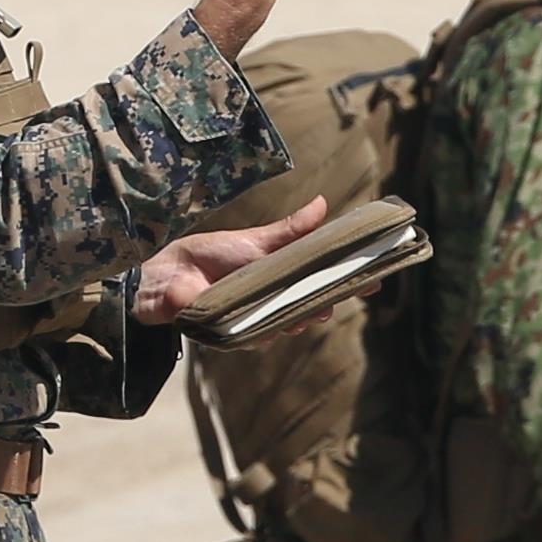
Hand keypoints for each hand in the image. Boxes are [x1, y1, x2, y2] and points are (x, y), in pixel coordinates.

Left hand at [136, 196, 326, 324]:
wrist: (173, 273)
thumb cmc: (214, 253)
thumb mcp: (257, 240)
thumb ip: (291, 230)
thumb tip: (322, 204)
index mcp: (284, 276)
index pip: (320, 282)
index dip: (344, 283)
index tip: (369, 284)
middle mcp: (275, 299)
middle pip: (309, 308)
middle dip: (321, 308)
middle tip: (325, 306)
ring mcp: (258, 318)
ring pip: (286, 326)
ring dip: (295, 322)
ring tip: (300, 315)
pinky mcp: (238, 333)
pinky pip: (258, 337)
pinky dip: (262, 331)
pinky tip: (264, 325)